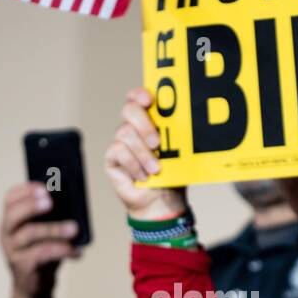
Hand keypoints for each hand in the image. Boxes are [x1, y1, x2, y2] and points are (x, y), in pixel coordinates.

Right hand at [0, 182, 80, 297]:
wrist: (35, 287)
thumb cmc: (43, 253)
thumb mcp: (45, 233)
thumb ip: (52, 218)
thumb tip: (72, 204)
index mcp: (11, 220)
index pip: (10, 199)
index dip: (26, 190)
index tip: (44, 187)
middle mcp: (7, 233)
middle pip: (14, 215)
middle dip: (32, 206)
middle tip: (51, 202)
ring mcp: (13, 251)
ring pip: (30, 234)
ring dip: (54, 229)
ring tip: (74, 228)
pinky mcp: (23, 266)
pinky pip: (42, 254)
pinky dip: (62, 250)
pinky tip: (76, 251)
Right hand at [104, 87, 186, 219]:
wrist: (161, 203)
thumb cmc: (171, 175)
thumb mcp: (180, 153)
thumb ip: (176, 135)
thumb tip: (184, 120)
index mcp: (148, 121)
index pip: (136, 98)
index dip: (139, 94)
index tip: (149, 101)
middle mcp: (132, 129)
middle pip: (129, 110)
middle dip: (144, 124)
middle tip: (157, 143)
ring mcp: (120, 143)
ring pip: (125, 133)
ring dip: (143, 153)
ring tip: (156, 169)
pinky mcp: (112, 159)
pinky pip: (118, 151)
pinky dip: (134, 164)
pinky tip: (143, 176)